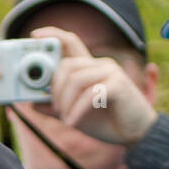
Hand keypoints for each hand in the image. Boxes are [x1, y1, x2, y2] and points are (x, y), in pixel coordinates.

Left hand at [30, 26, 157, 144]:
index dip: (53, 35)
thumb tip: (32, 103)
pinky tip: (73, 122)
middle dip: (55, 90)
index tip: (35, 35)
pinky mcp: (119, 85)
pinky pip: (90, 94)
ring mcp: (110, 72)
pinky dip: (77, 110)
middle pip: (66, 66)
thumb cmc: (106, 122)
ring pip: (76, 80)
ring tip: (66, 119)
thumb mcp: (74, 114)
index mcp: (89, 68)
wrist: (135, 134)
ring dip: (65, 103)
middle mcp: (99, 64)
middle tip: (57, 111)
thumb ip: (55, 107)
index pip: (70, 42)